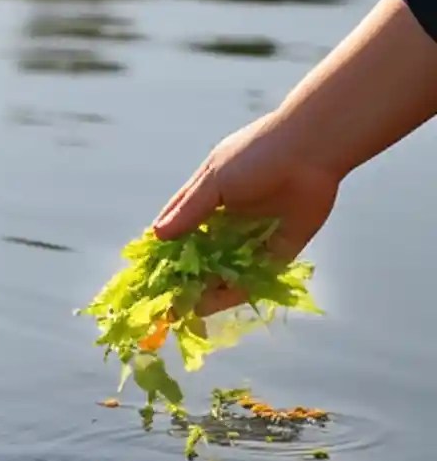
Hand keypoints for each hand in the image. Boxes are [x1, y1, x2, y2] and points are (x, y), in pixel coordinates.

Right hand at [150, 112, 340, 315]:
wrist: (310, 150)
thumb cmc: (256, 155)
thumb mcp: (214, 181)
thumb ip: (188, 210)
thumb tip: (157, 235)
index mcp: (208, 202)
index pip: (180, 232)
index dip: (164, 253)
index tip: (150, 275)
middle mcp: (229, 222)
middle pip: (203, 257)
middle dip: (187, 278)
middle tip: (169, 302)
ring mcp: (254, 237)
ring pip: (227, 270)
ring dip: (210, 289)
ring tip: (191, 309)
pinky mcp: (280, 249)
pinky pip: (257, 275)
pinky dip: (239, 289)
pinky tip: (219, 302)